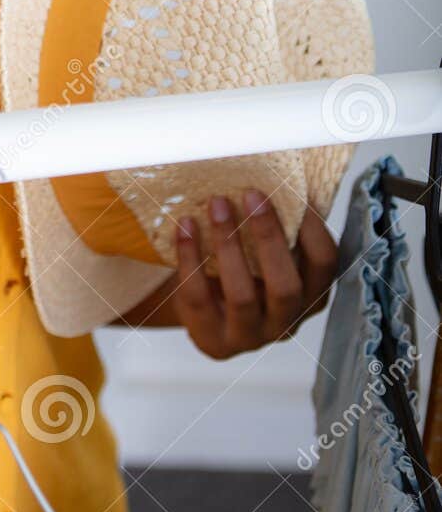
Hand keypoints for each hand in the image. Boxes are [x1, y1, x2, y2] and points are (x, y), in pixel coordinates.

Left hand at [170, 189, 338, 358]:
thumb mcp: (267, 254)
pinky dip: (190, 258)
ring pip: (242, 295)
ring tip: (216, 203)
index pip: (326, 265)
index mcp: (310, 296)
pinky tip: (185, 226)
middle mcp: (286, 322)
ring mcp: (250, 337)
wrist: (202, 310)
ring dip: (228, 244)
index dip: (313, 228)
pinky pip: (197, 297)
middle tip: (251, 193)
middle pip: (285, 286)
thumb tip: (281, 170)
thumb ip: (280, 228)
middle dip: (268, 236)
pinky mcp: (213, 341)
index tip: (291, 191)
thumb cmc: (241, 270)